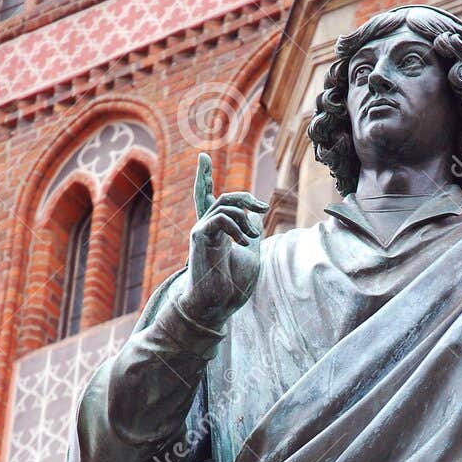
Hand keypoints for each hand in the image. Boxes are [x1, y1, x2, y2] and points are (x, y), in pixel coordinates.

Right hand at [182, 152, 267, 322]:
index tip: (202, 157)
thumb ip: (252, 232)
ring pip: (225, 204)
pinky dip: (236, 226)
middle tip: (262, 208)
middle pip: (222, 197)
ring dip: (245, 217)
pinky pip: (220, 217)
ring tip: (253, 237)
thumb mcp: (252, 254)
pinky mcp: (199, 236)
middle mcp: (207, 228)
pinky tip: (244, 241)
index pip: (209, 200)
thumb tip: (256, 215)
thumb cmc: (234, 285)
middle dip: (245, 196)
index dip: (204, 178)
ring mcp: (201, 231)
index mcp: (218, 232)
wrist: (220, 304)